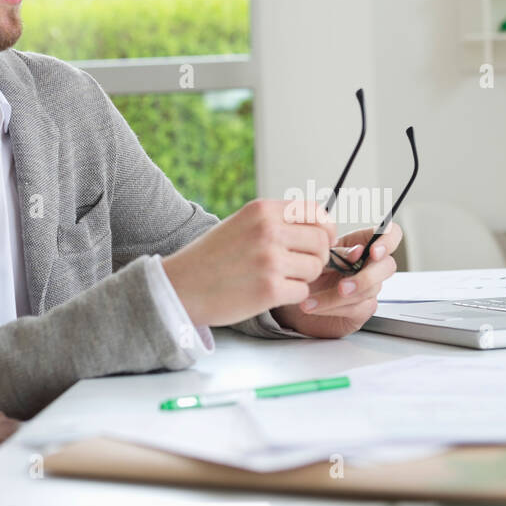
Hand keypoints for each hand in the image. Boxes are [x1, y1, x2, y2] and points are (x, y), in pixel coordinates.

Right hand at [161, 198, 337, 326]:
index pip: (316, 212)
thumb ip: (276, 222)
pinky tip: (270, 293)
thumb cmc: (211, 258)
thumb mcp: (242, 224)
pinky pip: (302, 291)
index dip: (325, 229)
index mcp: (262, 210)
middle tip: (298, 267)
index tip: (322, 241)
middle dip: (316, 257)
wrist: (180, 286)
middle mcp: (268, 230)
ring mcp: (270, 260)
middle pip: (321, 242)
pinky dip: (291, 295)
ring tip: (278, 279)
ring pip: (315, 268)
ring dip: (303, 278)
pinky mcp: (270, 289)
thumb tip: (319, 228)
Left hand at [270, 222, 401, 337]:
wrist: (294, 300)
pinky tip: (314, 306)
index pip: (390, 234)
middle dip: (366, 278)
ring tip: (312, 299)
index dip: (388, 241)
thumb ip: (338, 253)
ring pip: (369, 290)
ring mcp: (369, 288)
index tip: (374, 251)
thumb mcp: (318, 258)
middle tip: (343, 287)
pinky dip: (332, 307)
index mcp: (361, 243)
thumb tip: (357, 252)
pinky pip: (357, 307)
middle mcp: (369, 265)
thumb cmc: (308, 273)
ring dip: (337, 296)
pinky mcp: (362, 309)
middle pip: (388, 266)